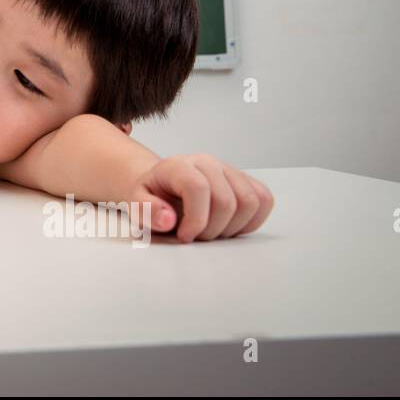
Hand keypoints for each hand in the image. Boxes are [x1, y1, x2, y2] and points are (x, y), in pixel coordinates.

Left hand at [126, 154, 273, 241]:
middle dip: (212, 229)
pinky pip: (264, 201)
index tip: (185, 236)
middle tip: (195, 236)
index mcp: (179, 166)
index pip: (198, 188)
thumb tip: (168, 219)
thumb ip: (146, 211)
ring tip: (211, 231)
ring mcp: (229, 170)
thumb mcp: (135, 203)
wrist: (162, 187)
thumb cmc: (151, 197)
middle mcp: (208, 163)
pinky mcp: (245, 181)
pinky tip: (228, 226)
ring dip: (233, 227)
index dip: (195, 220)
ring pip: (251, 202)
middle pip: (227, 201)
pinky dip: (251, 221)